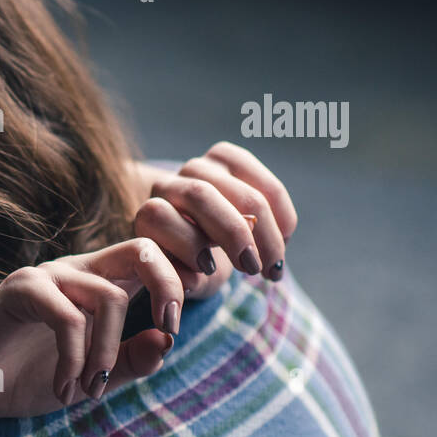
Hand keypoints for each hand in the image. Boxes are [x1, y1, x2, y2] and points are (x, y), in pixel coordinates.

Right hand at [0, 238, 183, 417]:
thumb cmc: (19, 378)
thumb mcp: (88, 379)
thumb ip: (129, 363)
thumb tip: (167, 339)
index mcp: (96, 284)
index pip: (152, 258)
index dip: (180, 280)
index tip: (175, 328)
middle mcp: (75, 271)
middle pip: (142, 251)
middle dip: (169, 288)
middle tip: (167, 333)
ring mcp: (46, 277)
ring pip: (110, 297)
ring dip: (107, 354)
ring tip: (87, 392)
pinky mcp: (20, 290)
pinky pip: (69, 319)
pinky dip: (73, 360)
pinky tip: (61, 389)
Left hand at [130, 142, 298, 297]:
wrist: (201, 241)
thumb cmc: (193, 265)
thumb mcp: (185, 278)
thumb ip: (183, 278)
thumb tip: (193, 278)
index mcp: (149, 215)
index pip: (158, 215)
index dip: (186, 243)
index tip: (208, 270)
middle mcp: (171, 184)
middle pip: (201, 196)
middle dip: (234, 234)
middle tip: (256, 268)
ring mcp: (200, 167)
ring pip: (239, 192)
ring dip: (265, 229)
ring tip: (275, 261)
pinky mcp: (228, 157)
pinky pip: (263, 180)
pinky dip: (281, 209)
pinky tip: (287, 234)